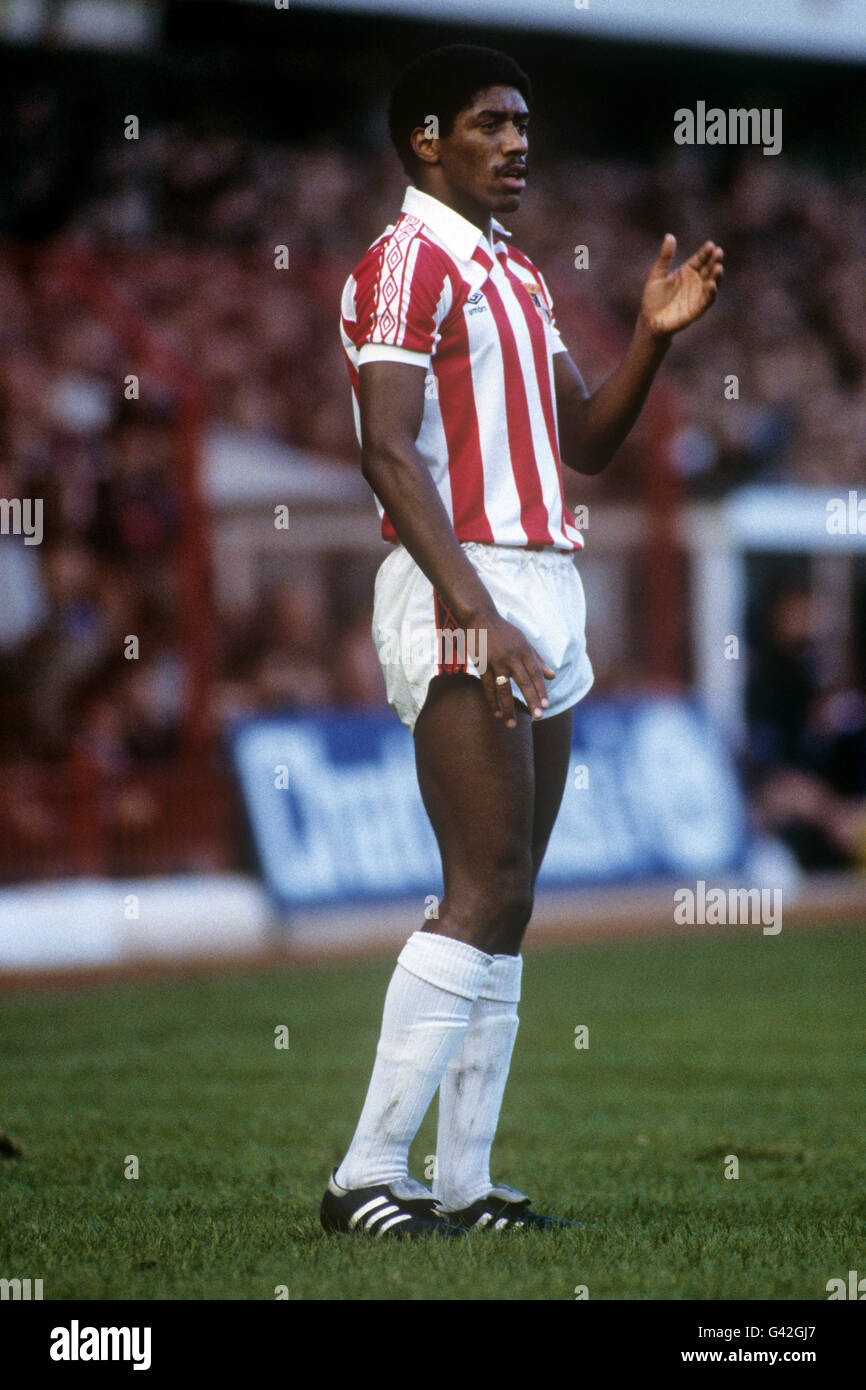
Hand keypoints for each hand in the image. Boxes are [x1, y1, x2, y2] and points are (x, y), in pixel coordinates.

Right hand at [473, 611, 554, 727]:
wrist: (479, 617)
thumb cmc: (504, 630)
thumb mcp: (524, 641)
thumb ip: (538, 660)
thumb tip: (553, 676)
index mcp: (524, 650)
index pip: (536, 673)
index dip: (541, 690)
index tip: (546, 705)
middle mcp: (512, 657)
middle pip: (524, 682)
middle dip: (531, 700)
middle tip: (537, 716)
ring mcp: (496, 662)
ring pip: (504, 689)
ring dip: (508, 708)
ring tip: (512, 724)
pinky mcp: (482, 665)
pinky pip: (488, 687)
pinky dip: (492, 701)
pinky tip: (496, 713)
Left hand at [640, 234, 722, 338]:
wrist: (649, 321)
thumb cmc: (652, 298)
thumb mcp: (656, 275)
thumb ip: (664, 257)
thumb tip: (669, 236)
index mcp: (686, 271)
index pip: (700, 259)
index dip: (706, 252)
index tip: (710, 245)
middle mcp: (695, 282)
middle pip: (708, 269)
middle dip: (714, 261)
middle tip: (718, 252)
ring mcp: (697, 295)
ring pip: (711, 283)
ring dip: (716, 276)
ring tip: (719, 267)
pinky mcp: (696, 309)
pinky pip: (706, 300)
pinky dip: (710, 293)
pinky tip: (712, 285)